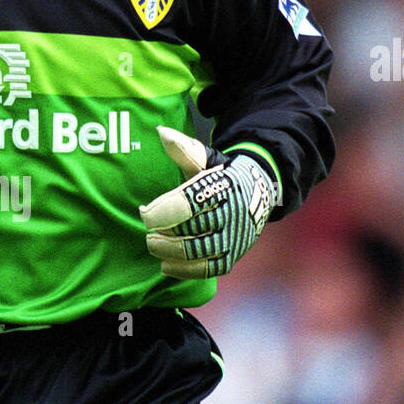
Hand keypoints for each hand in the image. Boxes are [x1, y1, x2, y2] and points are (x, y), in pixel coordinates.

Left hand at [139, 127, 278, 278]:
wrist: (259, 192)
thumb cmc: (222, 175)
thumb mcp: (207, 159)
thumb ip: (184, 149)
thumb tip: (161, 132)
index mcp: (222, 188)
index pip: (186, 205)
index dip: (159, 212)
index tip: (144, 212)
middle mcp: (231, 214)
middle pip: (189, 232)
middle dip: (162, 234)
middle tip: (149, 232)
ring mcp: (233, 238)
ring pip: (197, 253)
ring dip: (169, 252)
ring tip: (154, 244)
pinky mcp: (232, 257)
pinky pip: (206, 270)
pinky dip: (182, 270)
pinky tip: (165, 263)